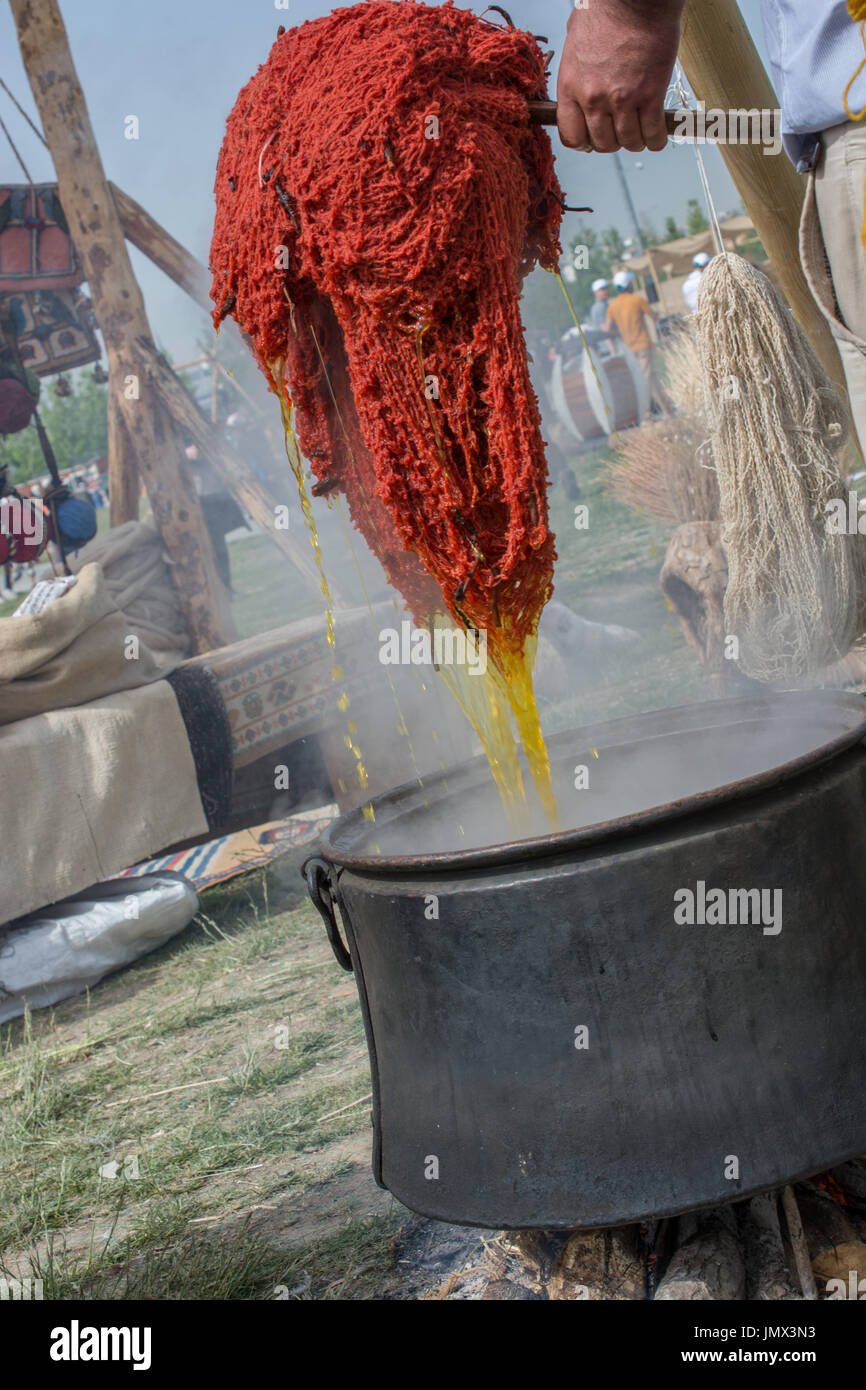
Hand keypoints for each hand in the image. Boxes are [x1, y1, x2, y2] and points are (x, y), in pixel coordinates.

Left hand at [557, 0, 684, 152]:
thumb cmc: (606, 11)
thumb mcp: (575, 42)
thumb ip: (576, 72)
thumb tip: (578, 85)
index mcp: (571, 86)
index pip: (571, 137)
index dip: (584, 142)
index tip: (592, 139)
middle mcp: (594, 98)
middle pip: (602, 144)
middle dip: (613, 141)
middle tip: (621, 130)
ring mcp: (622, 99)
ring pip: (628, 142)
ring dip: (636, 140)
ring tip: (641, 130)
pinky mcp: (651, 95)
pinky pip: (653, 134)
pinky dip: (656, 139)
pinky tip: (657, 134)